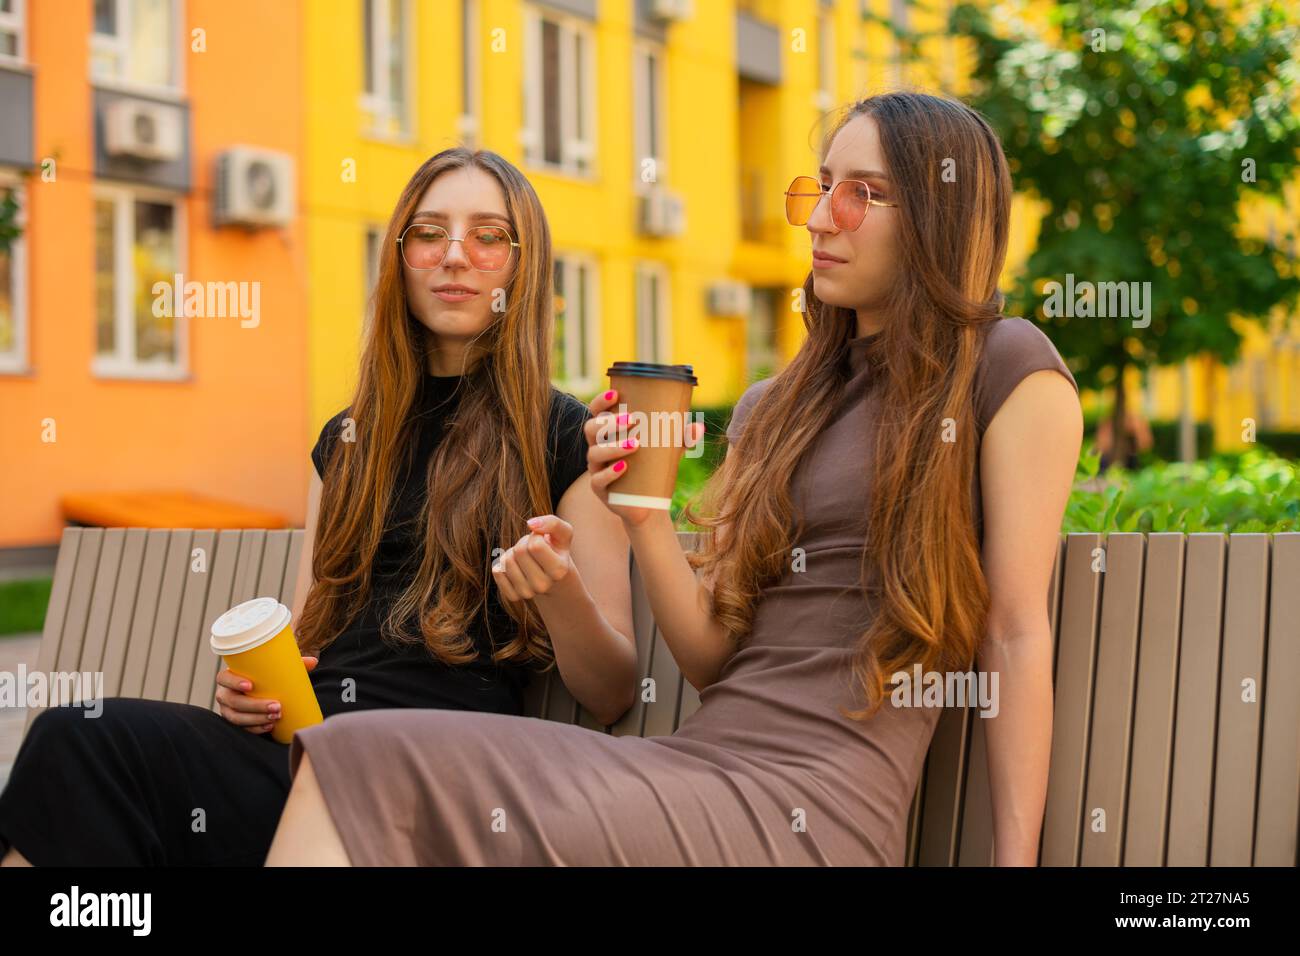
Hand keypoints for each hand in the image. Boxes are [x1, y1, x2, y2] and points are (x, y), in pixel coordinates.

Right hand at [215, 656, 317, 733]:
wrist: (260, 692)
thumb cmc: (266, 677)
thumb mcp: (276, 668)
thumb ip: (292, 664)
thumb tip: (313, 661)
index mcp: (229, 677)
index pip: (223, 678)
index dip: (234, 682)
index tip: (251, 685)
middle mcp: (225, 694)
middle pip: (234, 701)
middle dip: (255, 706)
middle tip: (276, 706)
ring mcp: (228, 710)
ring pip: (236, 717)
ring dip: (256, 719)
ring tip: (275, 718)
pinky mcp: (235, 722)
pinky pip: (242, 728)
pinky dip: (255, 729)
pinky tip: (269, 727)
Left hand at [491, 514, 574, 602]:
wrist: (552, 575)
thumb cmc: (557, 549)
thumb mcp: (563, 532)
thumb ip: (552, 523)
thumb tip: (531, 524)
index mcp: (559, 571)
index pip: (535, 545)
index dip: (535, 536)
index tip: (542, 540)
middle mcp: (543, 585)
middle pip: (520, 552)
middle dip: (523, 543)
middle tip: (532, 548)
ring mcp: (527, 593)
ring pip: (507, 561)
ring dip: (513, 552)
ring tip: (525, 557)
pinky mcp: (513, 596)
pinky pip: (497, 571)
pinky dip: (503, 563)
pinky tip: (516, 566)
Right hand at [584, 388, 705, 527]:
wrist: (649, 505)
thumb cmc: (654, 469)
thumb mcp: (670, 451)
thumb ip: (683, 438)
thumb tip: (699, 427)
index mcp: (608, 434)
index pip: (596, 412)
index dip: (601, 401)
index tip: (616, 394)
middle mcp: (598, 449)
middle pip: (592, 430)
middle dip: (609, 422)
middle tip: (633, 419)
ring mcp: (597, 470)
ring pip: (595, 454)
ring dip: (613, 446)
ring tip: (635, 444)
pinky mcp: (600, 491)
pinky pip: (598, 480)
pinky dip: (610, 473)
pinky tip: (624, 467)